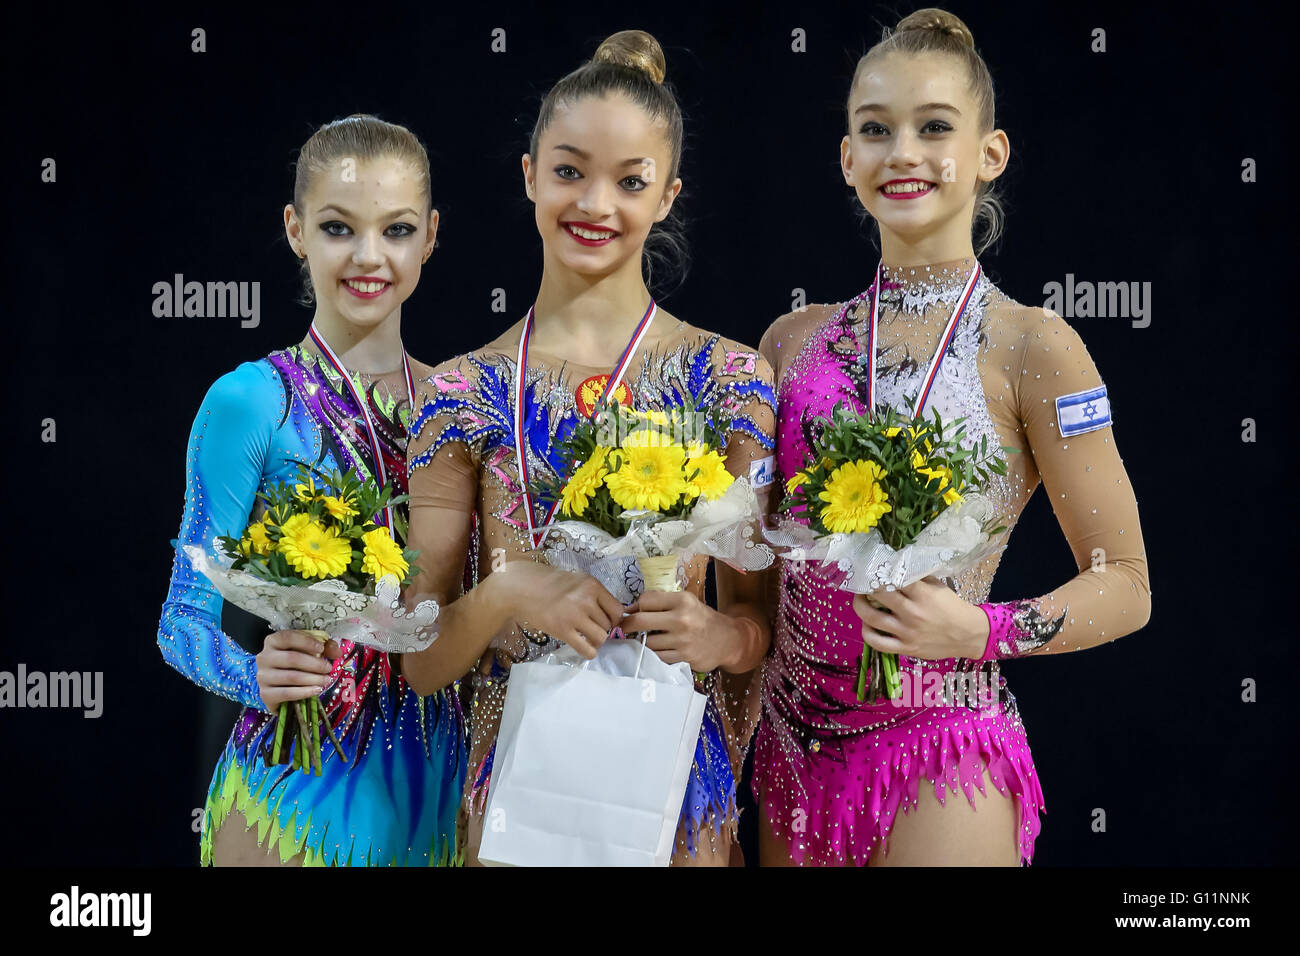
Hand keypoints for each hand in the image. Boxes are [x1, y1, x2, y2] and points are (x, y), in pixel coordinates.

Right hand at [256, 629, 341, 711]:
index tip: (321, 649)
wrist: (279, 686)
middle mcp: (264, 657)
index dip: (306, 642)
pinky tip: (317, 690)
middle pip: (291, 658)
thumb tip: (337, 652)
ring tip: (326, 680)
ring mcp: (263, 677)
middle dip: (314, 664)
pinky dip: (304, 692)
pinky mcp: (265, 694)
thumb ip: (325, 646)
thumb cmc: (295, 663)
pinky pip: (287, 693)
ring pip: (291, 677)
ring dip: (313, 679)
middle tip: (328, 668)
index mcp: (273, 641)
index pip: (287, 637)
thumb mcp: (309, 649)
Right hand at [494, 561, 623, 659]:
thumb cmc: (548, 582)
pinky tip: (584, 649)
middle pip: (608, 624)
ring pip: (601, 637)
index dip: (614, 618)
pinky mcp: (562, 630)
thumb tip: (612, 612)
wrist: (520, 587)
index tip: (606, 620)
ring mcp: (574, 616)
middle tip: (591, 628)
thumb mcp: (576, 580)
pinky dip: (589, 652)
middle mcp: (586, 599)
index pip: (617, 609)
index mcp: (592, 585)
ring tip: (587, 638)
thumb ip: (593, 593)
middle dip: (602, 629)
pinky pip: (586, 649)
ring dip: (596, 641)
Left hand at [621, 590, 737, 673]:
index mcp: (682, 600)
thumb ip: (661, 602)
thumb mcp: (686, 602)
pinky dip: (655, 653)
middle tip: (625, 627)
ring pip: (646, 643)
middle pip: (640, 621)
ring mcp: (682, 640)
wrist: (727, 640)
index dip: (635, 607)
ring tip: (649, 638)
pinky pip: (657, 656)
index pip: (645, 600)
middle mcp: (682, 619)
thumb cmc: (701, 618)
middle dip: (628, 625)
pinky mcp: (683, 658)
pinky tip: (660, 649)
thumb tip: (630, 609)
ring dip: (643, 642)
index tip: (632, 612)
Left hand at [851, 576, 988, 661]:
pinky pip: (877, 642)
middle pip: (878, 594)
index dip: (879, 570)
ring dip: (860, 606)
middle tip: (863, 582)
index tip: (872, 567)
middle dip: (866, 586)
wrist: (969, 635)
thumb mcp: (938, 586)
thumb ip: (917, 577)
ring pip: (871, 618)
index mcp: (922, 594)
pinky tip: (867, 625)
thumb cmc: (952, 607)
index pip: (893, 577)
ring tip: (860, 600)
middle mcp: (912, 613)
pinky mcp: (905, 648)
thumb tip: (894, 566)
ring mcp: (907, 632)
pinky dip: (867, 633)